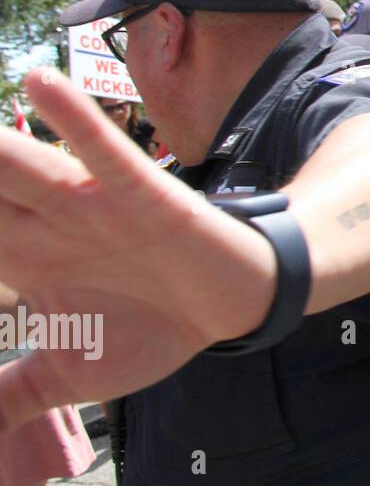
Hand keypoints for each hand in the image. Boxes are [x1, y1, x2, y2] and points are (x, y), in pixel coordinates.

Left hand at [0, 69, 276, 433]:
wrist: (231, 305)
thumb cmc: (149, 327)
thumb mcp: (62, 375)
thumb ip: (4, 396)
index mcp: (20, 258)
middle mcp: (45, 222)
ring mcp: (90, 204)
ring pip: (18, 167)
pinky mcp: (142, 195)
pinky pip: (105, 154)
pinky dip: (76, 122)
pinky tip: (39, 88)